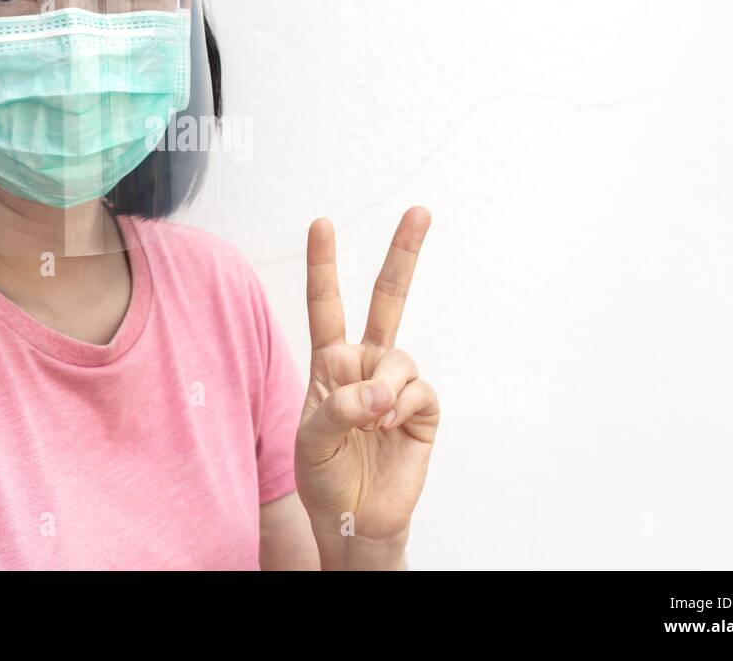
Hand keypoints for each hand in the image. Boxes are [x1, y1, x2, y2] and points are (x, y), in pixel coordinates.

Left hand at [293, 207, 438, 566]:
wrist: (353, 520)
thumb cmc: (323, 476)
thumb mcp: (310, 437)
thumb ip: (340, 406)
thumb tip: (382, 390)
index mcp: (331, 364)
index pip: (326, 306)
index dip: (324, 265)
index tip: (321, 224)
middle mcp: (366, 366)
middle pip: (387, 301)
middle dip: (403, 255)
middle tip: (420, 211)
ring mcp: (396, 386)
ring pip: (398, 356)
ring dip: (383, 387)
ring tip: (371, 421)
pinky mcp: (422, 411)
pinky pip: (417, 389)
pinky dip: (400, 406)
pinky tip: (388, 426)